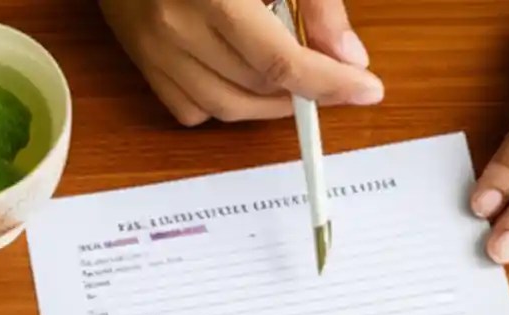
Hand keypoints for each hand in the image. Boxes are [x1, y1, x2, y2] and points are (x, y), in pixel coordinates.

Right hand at [100, 0, 383, 125]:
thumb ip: (316, 2)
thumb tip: (348, 58)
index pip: (281, 60)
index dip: (330, 83)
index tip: (367, 89)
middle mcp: (177, 26)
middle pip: (261, 85)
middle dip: (308, 86)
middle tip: (333, 69)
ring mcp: (154, 49)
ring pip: (229, 107)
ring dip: (273, 103)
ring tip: (294, 77)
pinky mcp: (141, 61)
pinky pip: (193, 110)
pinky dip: (228, 104)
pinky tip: (244, 74)